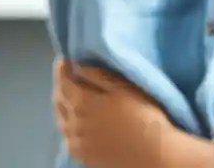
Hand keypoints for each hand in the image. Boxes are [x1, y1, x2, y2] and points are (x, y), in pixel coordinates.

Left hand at [53, 59, 195, 167]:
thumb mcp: (126, 88)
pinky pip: (67, 137)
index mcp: (83, 102)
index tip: (64, 57)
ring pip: (61, 120)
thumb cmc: (145, 115)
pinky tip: (76, 123)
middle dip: (61, 85)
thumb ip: (100, 75)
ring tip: (70, 97)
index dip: (62, 67)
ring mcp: (76, 141)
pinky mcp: (83, 156)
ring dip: (63, 105)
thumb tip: (77, 63)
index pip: (63, 81)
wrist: (154, 154)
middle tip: (67, 74)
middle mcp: (73, 122)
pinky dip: (68, 125)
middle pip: (59, 100)